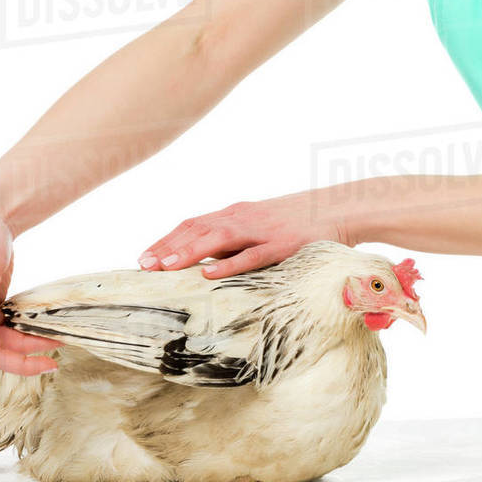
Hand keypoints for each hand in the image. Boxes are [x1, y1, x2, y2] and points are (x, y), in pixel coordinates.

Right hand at [0, 193, 61, 374]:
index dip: (21, 364)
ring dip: (31, 341)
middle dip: (33, 350)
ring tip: (59, 334)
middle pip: (5, 350)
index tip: (51, 363)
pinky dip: (28, 328)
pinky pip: (11, 326)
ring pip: (9, 339)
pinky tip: (45, 324)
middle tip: (64, 341)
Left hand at [137, 190, 353, 278]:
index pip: (192, 224)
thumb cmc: (299, 221)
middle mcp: (243, 217)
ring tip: (166, 267)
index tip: (143, 257)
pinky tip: (210, 274)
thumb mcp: (260, 225)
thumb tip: (207, 260)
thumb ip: (235, 239)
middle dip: (168, 247)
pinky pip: (252, 255)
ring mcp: (262, 230)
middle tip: (142, 266)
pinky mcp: (282, 245)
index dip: (166, 240)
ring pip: (218, 239)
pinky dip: (229, 264)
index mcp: (236, 213)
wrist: (339, 207)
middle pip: (197, 229)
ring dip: (189, 252)